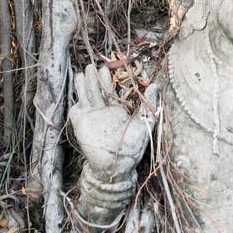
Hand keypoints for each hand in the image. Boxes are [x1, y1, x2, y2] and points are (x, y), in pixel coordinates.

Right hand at [69, 64, 155, 178]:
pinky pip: (77, 108)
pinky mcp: (81, 123)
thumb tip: (156, 84)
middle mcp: (103, 112)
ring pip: (87, 96)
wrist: (115, 166)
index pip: (110, 92)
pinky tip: (76, 89)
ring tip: (84, 71)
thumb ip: (149, 104)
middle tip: (93, 65)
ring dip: (85, 84)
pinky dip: (77, 97)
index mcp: (116, 111)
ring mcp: (91, 117)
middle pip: (97, 91)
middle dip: (95, 79)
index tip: (107, 68)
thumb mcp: (145, 123)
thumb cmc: (131, 148)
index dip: (108, 80)